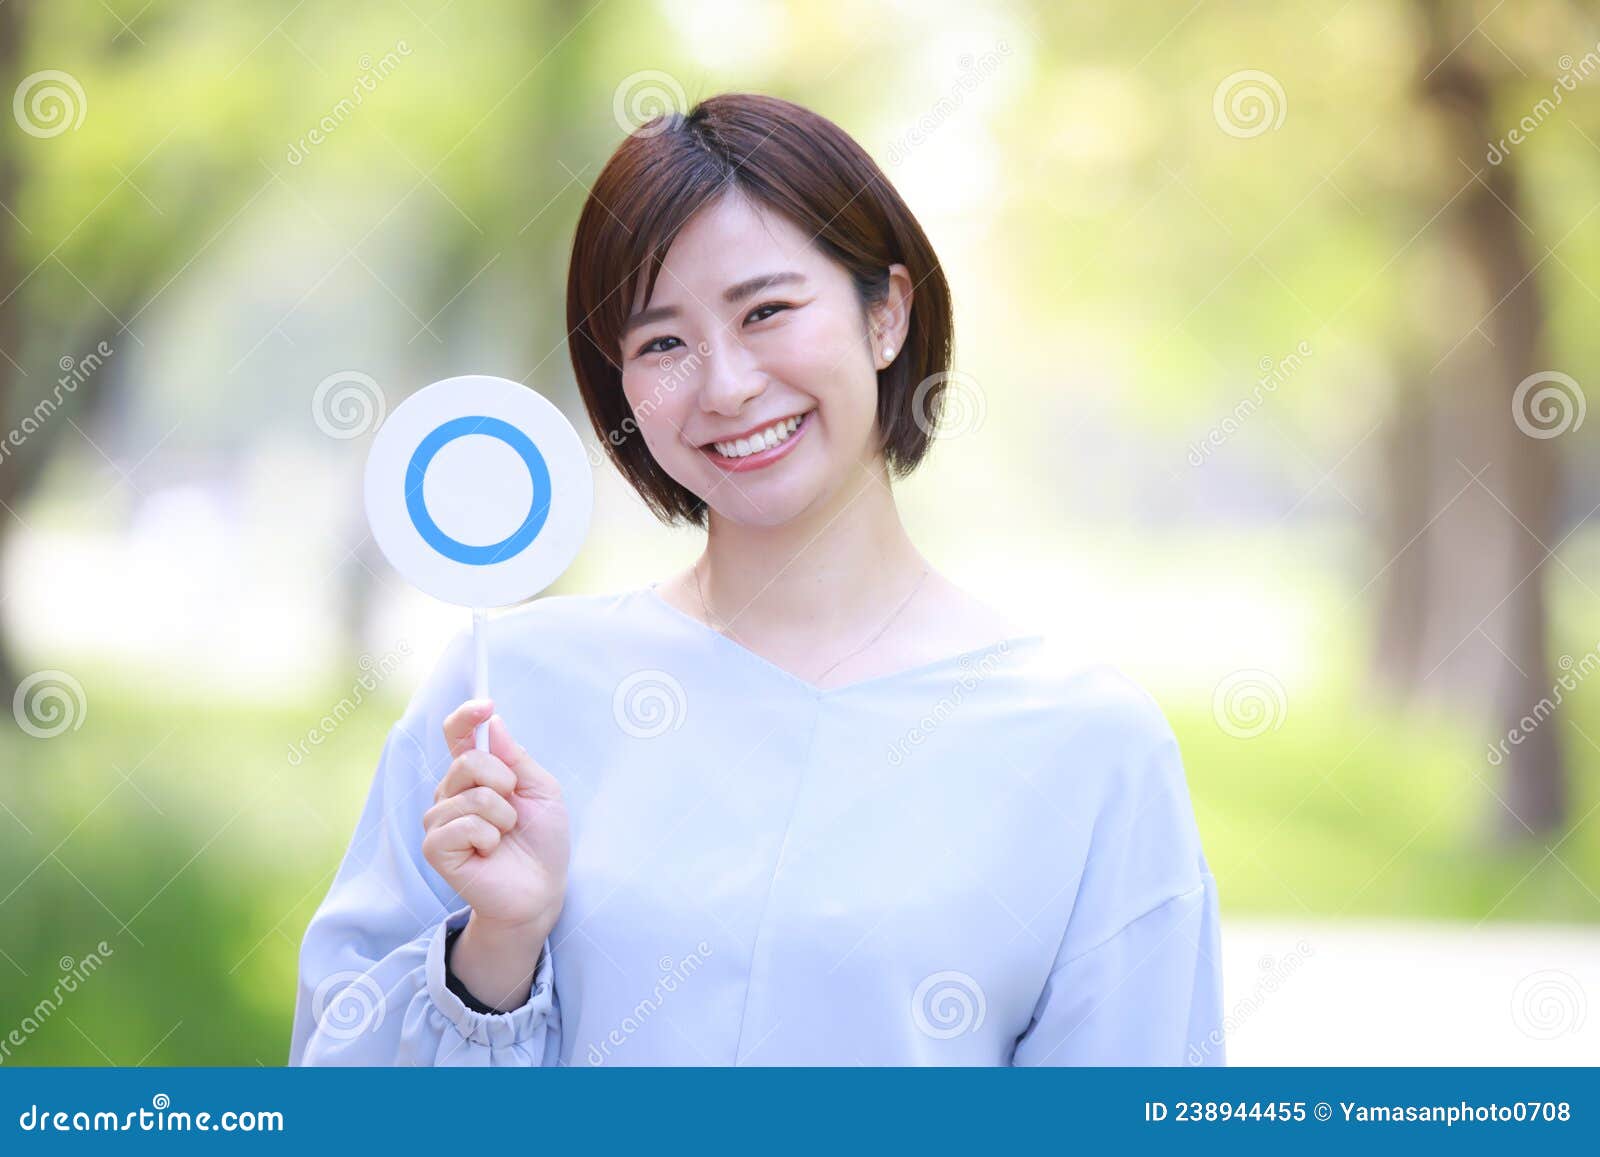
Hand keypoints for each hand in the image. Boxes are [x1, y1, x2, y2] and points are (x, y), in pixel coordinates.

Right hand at [423, 700, 569, 944]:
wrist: (542, 889)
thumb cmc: (542, 840)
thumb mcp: (542, 790)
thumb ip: (516, 757)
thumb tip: (492, 722)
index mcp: (475, 775)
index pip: (457, 734)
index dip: (465, 716)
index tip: (486, 705)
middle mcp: (451, 793)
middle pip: (468, 760)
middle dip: (504, 781)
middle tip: (515, 808)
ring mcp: (439, 820)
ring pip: (471, 795)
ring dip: (502, 815)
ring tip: (504, 836)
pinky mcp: (435, 848)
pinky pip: (463, 824)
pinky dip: (488, 837)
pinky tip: (489, 852)